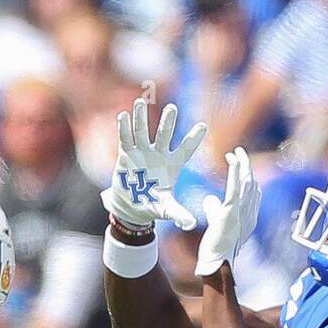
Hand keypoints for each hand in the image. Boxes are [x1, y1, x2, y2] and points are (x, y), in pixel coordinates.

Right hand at [101, 98, 206, 231]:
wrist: (132, 208)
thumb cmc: (153, 206)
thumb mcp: (167, 210)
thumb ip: (179, 214)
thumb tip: (191, 224)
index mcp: (172, 165)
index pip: (185, 149)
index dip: (194, 139)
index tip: (204, 126)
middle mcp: (158, 155)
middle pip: (164, 134)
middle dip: (167, 122)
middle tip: (172, 108)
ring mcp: (142, 153)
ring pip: (142, 131)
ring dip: (141, 118)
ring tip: (140, 102)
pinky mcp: (126, 155)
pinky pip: (125, 138)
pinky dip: (124, 128)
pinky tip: (123, 115)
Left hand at [196, 147, 260, 277]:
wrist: (217, 261)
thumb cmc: (216, 246)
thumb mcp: (217, 222)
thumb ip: (215, 209)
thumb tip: (210, 199)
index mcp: (249, 216)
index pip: (253, 192)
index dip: (248, 177)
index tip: (241, 165)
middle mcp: (249, 213)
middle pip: (252, 184)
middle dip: (247, 166)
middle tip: (239, 152)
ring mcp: (241, 213)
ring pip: (246, 183)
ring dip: (242, 165)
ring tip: (236, 153)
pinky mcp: (230, 212)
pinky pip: (234, 188)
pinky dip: (234, 172)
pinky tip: (232, 159)